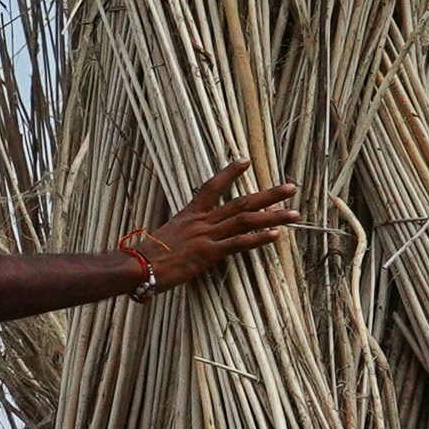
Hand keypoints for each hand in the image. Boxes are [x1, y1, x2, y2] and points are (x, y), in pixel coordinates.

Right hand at [118, 162, 298, 291]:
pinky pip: (238, 243)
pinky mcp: (208, 254)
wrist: (135, 267)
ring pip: (245, 220)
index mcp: (188, 215)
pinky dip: (258, 238)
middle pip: (240, 202)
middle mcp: (200, 221)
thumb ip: (180, 236)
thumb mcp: (164, 239)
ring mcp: (205, 236)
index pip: (210, 187)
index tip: (245, 161)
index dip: (229, 173)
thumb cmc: (144, 257)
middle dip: (268, 194)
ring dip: (272, 216)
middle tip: (291, 187)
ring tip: (294, 213)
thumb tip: (184, 240)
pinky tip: (276, 235)